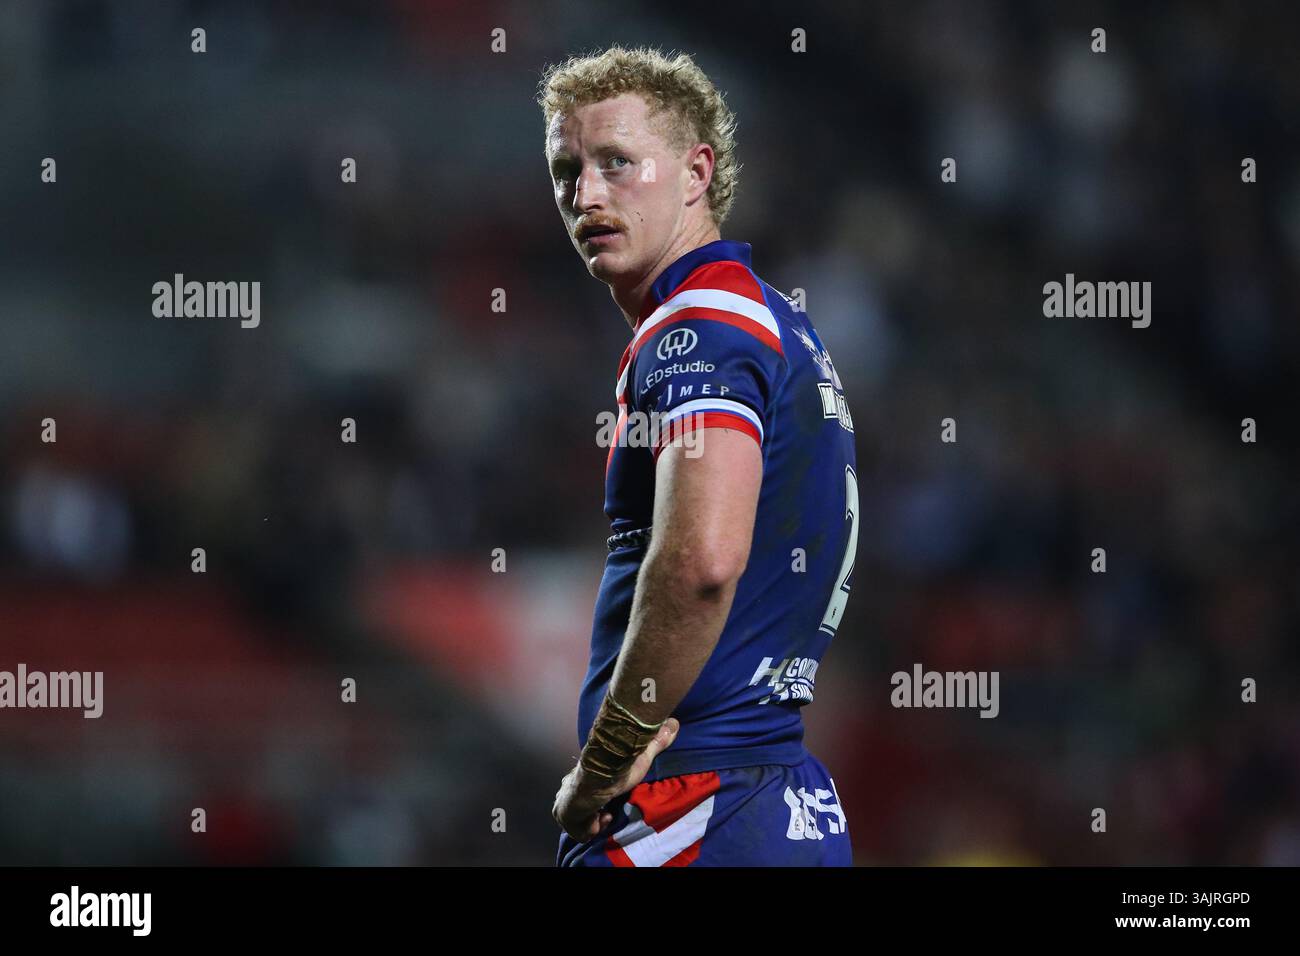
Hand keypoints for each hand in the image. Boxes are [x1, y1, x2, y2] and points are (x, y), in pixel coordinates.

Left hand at [552, 717, 679, 840]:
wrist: (600, 773)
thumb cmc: (618, 764)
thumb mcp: (641, 755)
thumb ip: (655, 743)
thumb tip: (674, 723)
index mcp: (580, 776)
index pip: (582, 794)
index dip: (598, 803)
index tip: (611, 805)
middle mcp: (568, 788)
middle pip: (577, 811)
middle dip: (595, 814)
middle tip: (609, 811)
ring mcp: (564, 802)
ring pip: (577, 823)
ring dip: (595, 822)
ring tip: (606, 814)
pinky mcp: (564, 814)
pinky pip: (577, 831)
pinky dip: (591, 830)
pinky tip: (600, 818)